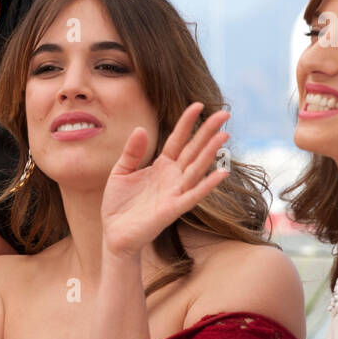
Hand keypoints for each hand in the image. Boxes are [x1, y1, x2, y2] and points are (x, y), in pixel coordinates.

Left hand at [100, 102, 230, 255]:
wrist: (113, 233)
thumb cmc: (118, 204)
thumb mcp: (120, 172)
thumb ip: (132, 152)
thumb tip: (141, 129)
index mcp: (161, 166)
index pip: (178, 140)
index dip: (187, 122)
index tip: (199, 104)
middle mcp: (172, 177)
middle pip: (194, 150)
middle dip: (208, 132)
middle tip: (224, 113)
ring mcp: (175, 192)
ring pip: (196, 169)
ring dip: (210, 153)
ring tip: (224, 135)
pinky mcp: (173, 209)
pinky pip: (193, 195)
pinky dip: (207, 185)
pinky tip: (221, 173)